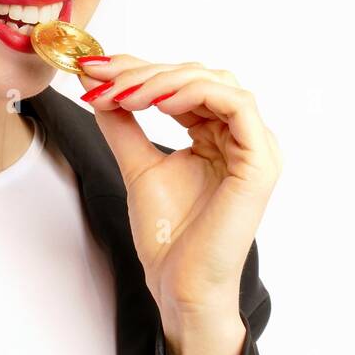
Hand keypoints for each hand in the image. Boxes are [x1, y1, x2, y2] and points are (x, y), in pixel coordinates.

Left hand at [75, 55, 281, 334]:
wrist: (180, 286)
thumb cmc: (170, 237)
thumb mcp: (138, 164)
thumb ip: (123, 121)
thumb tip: (96, 80)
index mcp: (220, 135)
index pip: (184, 83)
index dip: (140, 68)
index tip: (94, 68)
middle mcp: (243, 137)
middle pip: (200, 76)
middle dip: (146, 72)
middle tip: (102, 78)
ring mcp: (257, 148)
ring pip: (217, 82)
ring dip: (165, 80)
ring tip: (124, 93)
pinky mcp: (260, 162)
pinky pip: (236, 105)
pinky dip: (196, 94)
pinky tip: (159, 103)